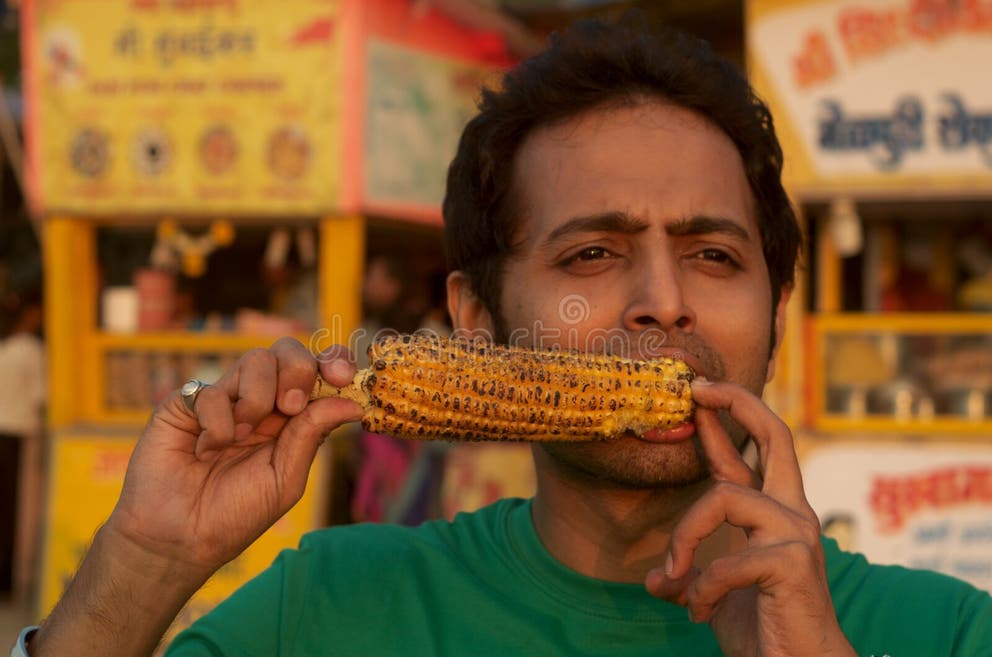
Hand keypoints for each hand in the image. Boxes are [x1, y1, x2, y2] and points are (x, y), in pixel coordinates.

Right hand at [107, 338, 363, 579]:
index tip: (341, 375)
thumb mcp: (285, 479)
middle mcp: (258, 400)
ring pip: (255, 360)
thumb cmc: (235, 514)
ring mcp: (223, 398)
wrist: (179, 537)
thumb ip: (312, 434)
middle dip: (298, 371)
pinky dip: (217, 425)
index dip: (333, 361)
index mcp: (289, 417)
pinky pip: (212, 391)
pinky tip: (204, 451)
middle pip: (288, 351)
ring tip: (240, 440)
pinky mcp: (185, 402)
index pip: (317, 370)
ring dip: (256, 401)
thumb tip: (353, 403)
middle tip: (289, 407)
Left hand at [645, 380, 855, 656]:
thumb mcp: (716, 593)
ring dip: (684, 537)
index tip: (698, 393)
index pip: (754, 452)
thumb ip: (690, 576)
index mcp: (775, 513)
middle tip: (698, 390)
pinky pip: (728, 559)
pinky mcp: (794, 563)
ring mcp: (796, 534)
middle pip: (777, 435)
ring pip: (724, 496)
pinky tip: (698, 613)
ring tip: (674, 579)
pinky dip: (702, 587)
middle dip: (739, 402)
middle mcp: (792, 513)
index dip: (728, 417)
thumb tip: (653, 581)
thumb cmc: (766, 629)